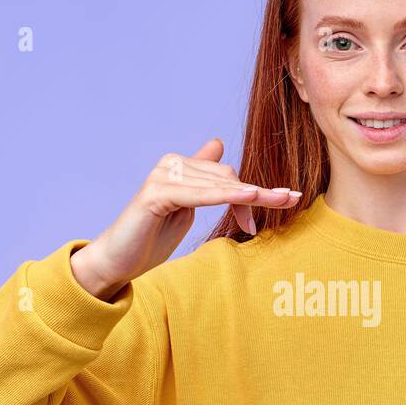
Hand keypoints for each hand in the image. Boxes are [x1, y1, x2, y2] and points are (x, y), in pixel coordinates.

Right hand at [70, 137, 300, 299]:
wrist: (117, 260)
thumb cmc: (151, 238)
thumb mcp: (186, 208)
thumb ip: (204, 181)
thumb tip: (217, 143)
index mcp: (180, 165)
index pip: (227, 173)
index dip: (256, 189)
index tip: (288, 198)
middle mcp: (171, 164)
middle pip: (227, 176)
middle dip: (257, 195)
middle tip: (283, 207)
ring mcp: (162, 176)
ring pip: (217, 184)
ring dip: (248, 197)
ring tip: (274, 206)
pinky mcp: (155, 194)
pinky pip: (198, 195)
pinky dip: (224, 196)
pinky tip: (248, 197)